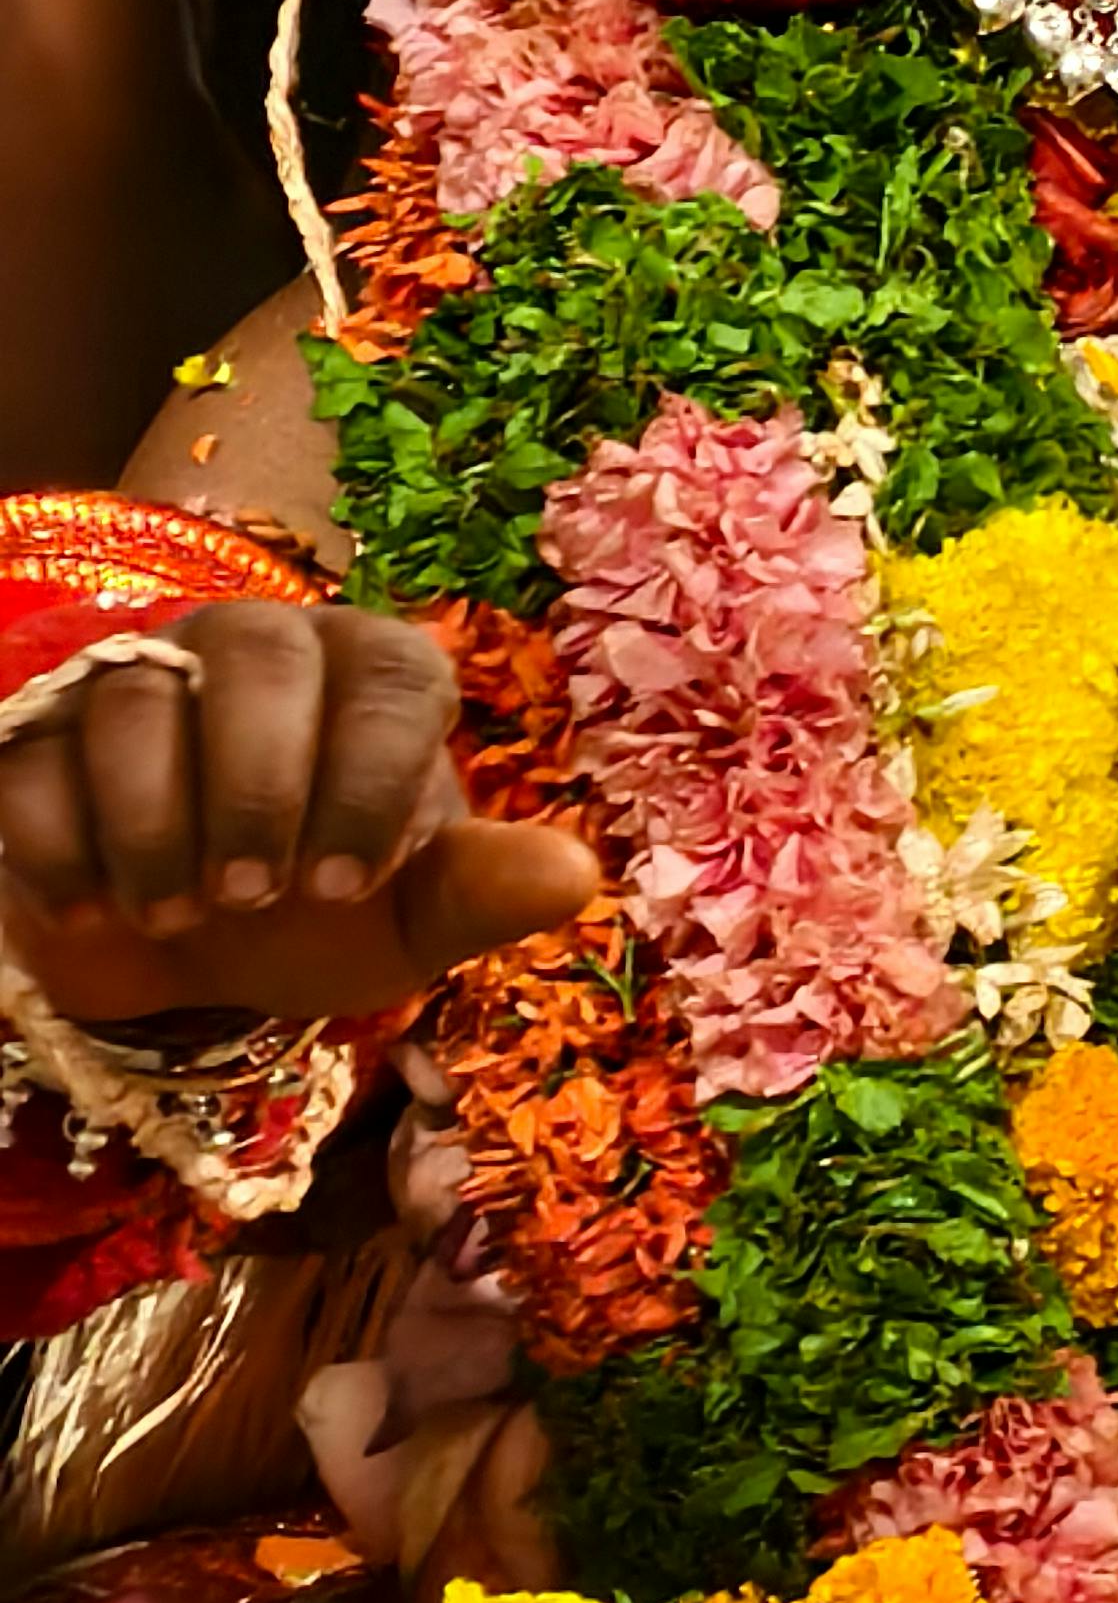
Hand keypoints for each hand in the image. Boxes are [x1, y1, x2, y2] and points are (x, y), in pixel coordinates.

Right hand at [0, 603, 595, 1025]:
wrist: (186, 955)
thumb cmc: (316, 913)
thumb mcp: (405, 919)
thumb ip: (481, 891)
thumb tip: (578, 878)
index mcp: (373, 673)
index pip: (389, 676)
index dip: (369, 777)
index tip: (345, 885)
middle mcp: (264, 647)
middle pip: (260, 655)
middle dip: (254, 786)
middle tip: (250, 895)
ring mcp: (145, 675)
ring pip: (139, 696)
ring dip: (153, 822)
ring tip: (175, 916)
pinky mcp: (42, 730)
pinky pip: (35, 755)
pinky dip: (59, 844)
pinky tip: (91, 912)